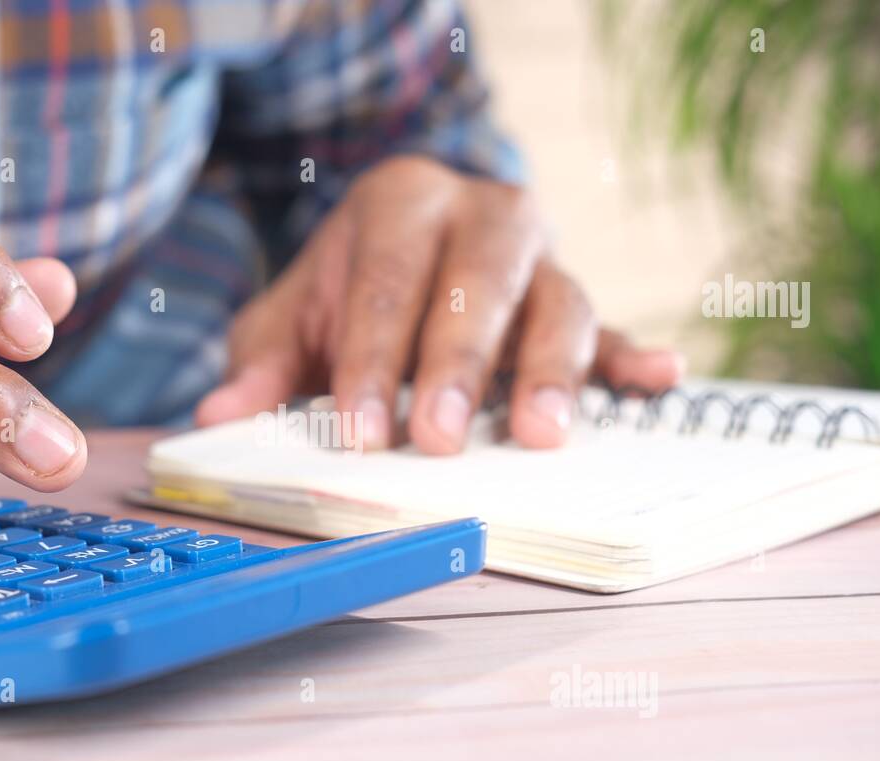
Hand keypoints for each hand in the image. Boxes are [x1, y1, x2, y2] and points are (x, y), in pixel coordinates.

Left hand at [196, 155, 683, 450]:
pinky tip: (660, 379)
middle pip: (481, 282)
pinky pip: (613, 328)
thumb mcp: (289, 318)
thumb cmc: (346, 289)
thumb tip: (219, 419)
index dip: (374, 359)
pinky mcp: (574, 299)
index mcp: (400, 202)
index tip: (362, 432)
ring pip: (559, 300)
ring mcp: (540, 257)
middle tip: (439, 439)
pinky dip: (634, 357)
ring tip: (542, 433)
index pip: (389, 282)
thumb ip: (259, 364)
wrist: (405, 243)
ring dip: (551, 368)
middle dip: (458, 363)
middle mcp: (481, 214)